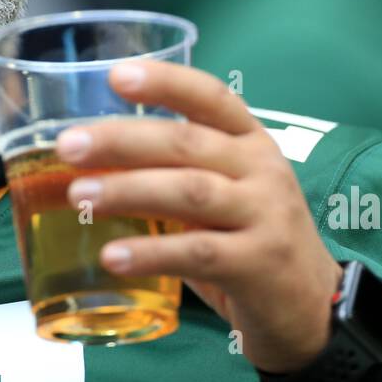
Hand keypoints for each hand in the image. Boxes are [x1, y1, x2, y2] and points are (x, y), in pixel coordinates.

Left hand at [56, 60, 342, 373]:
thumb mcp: (226, 193)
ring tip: (78, 195)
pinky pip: (197, 252)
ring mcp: (266, 215)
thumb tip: (92, 163)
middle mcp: (262, 170)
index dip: (166, 82)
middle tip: (69, 145)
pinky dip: (151, 252)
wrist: (312, 307)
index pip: (211, 98)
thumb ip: (175, 174)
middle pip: (187, 143)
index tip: (117, 75)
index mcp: (251, 142)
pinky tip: (113, 255)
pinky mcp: (259, 263)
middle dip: (123, 139)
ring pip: (190, 191)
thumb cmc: (251, 239)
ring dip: (128, 190)